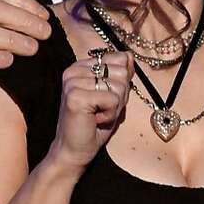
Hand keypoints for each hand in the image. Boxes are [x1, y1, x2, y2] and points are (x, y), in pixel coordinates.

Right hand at [47, 50, 129, 171]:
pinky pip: (112, 99)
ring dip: (115, 106)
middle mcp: (74, 70)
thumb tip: (130, 54)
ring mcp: (73, 82)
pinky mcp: (75, 96)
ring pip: (119, 86)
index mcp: (82, 65)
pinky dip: (110, 114)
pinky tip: (95, 120)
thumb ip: (121, 74)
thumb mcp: (114, 94)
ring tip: (98, 114)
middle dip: (120, 95)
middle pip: (121, 72)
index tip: (106, 98)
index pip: (120, 58)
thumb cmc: (95, 123)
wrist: (76, 149)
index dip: (122, 82)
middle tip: (102, 109)